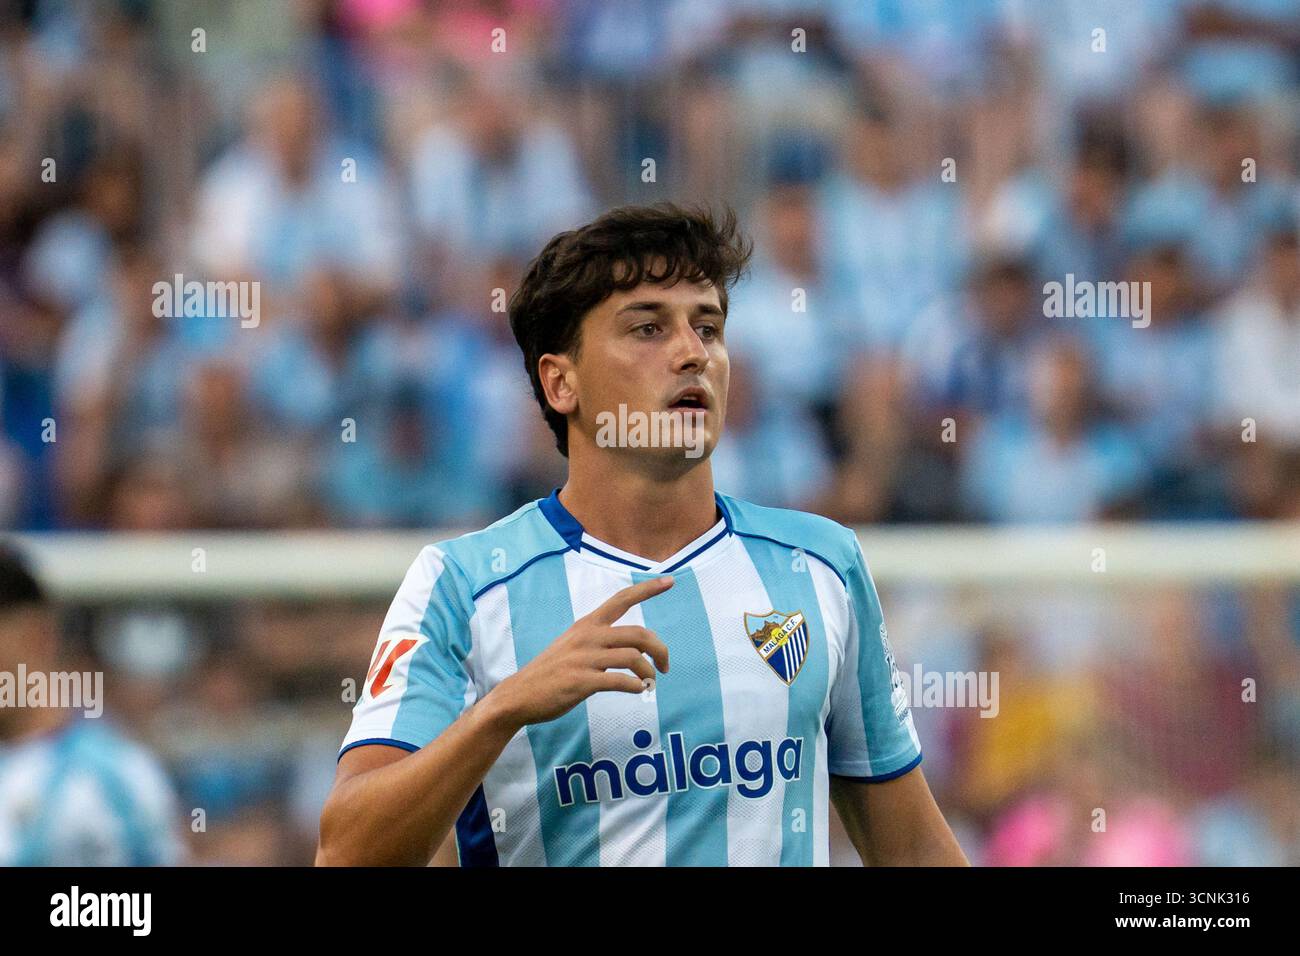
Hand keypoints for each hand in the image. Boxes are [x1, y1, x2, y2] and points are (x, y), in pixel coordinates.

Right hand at [489, 576, 673, 726]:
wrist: (518, 695)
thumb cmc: (551, 672)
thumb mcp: (573, 646)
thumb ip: (600, 643)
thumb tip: (633, 651)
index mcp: (586, 625)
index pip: (621, 600)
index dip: (647, 590)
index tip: (670, 580)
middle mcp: (587, 636)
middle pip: (638, 633)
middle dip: (660, 649)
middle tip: (665, 666)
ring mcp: (583, 659)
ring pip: (633, 657)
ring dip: (648, 673)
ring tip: (650, 684)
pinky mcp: (581, 681)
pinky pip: (619, 681)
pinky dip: (635, 686)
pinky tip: (638, 691)